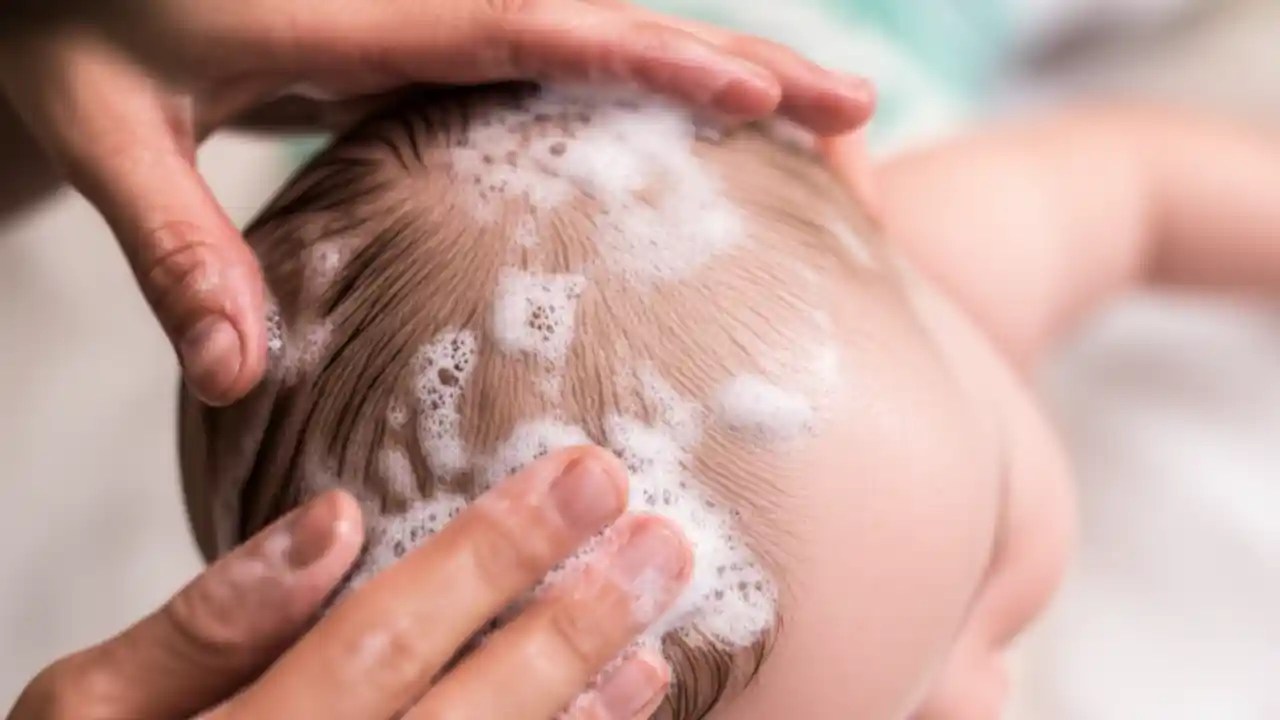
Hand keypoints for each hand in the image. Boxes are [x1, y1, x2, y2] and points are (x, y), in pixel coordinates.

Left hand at [0, 0, 873, 407]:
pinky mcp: (435, 38)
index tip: (760, 93)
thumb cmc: (71, 29)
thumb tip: (236, 372)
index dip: (652, 58)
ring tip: (829, 126)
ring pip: (607, 32)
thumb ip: (171, 243)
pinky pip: (566, 59)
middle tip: (858, 110)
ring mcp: (438, 12)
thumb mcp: (104, 129)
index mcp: (362, 6)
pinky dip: (652, 89)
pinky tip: (707, 134)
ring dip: (721, 70)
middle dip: (744, 57)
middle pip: (613, 17)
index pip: (534, 25)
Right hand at [8, 447, 689, 719]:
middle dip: (572, 621)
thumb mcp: (92, 711)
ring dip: (586, 703)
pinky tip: (618, 699)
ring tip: (656, 624)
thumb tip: (332, 523)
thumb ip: (205, 625)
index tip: (581, 478)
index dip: (490, 557)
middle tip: (662, 538)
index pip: (384, 641)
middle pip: (467, 717)